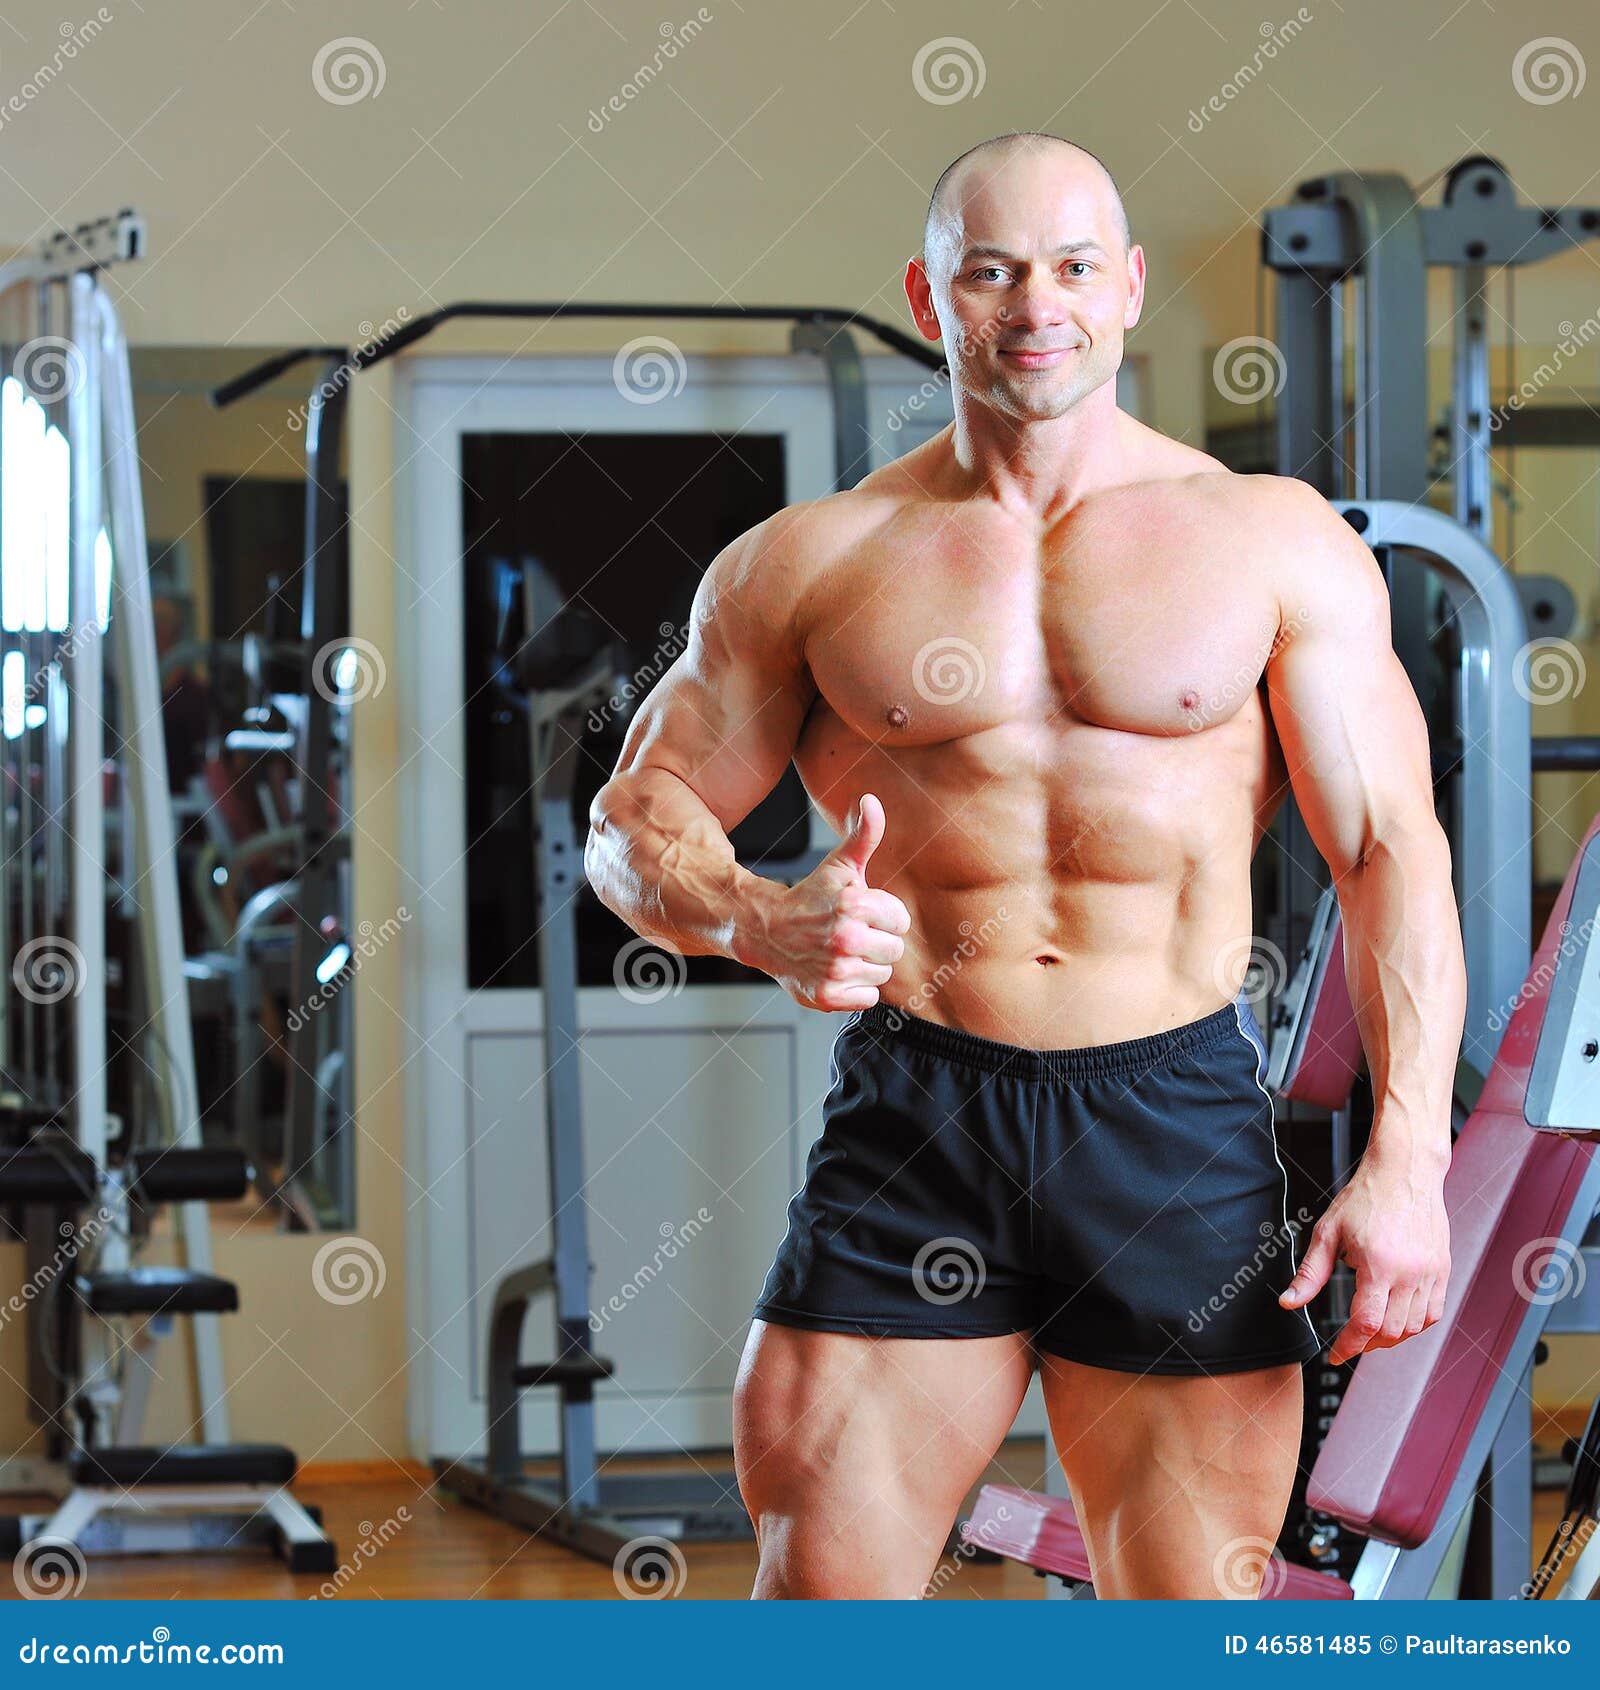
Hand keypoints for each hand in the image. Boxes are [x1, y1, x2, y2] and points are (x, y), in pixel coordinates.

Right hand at [747, 792, 909, 1012]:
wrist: (766, 930)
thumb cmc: (809, 897)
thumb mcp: (839, 865)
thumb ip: (863, 835)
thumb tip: (872, 801)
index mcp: (855, 905)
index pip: (900, 922)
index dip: (883, 917)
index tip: (860, 914)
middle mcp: (846, 938)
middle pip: (894, 950)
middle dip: (876, 942)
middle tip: (848, 934)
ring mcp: (836, 969)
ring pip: (881, 975)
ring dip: (865, 966)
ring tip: (839, 952)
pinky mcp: (828, 995)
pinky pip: (867, 998)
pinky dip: (854, 990)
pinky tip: (835, 972)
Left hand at [1279, 1150, 1450, 1365]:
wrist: (1404, 1171)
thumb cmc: (1365, 1197)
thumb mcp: (1328, 1232)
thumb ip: (1310, 1273)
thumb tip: (1289, 1302)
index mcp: (1379, 1265)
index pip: (1367, 1324)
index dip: (1350, 1346)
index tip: (1336, 1355)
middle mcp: (1411, 1273)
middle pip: (1392, 1332)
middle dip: (1368, 1344)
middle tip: (1350, 1341)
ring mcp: (1431, 1273)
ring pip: (1415, 1327)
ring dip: (1392, 1337)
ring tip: (1370, 1330)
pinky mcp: (1443, 1269)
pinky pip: (1433, 1312)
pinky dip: (1415, 1324)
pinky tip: (1396, 1317)